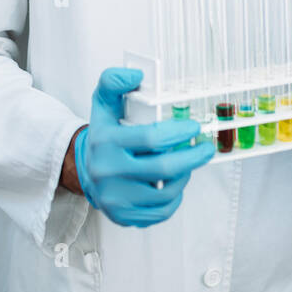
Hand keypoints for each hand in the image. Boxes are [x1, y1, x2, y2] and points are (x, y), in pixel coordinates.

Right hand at [74, 67, 213, 226]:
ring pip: (165, 192)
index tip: (194, 127)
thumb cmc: (103, 135)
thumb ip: (114, 82)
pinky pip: (160, 212)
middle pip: (163, 168)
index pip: (151, 138)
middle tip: (206, 149)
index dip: (179, 132)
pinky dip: (174, 197)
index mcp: (105, 141)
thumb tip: (136, 75)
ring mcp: (115, 197)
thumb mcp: (104, 103)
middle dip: (192, 157)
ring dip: (184, 175)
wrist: (85, 170)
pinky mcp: (122, 216)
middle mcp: (108, 172)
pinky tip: (174, 183)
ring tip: (187, 164)